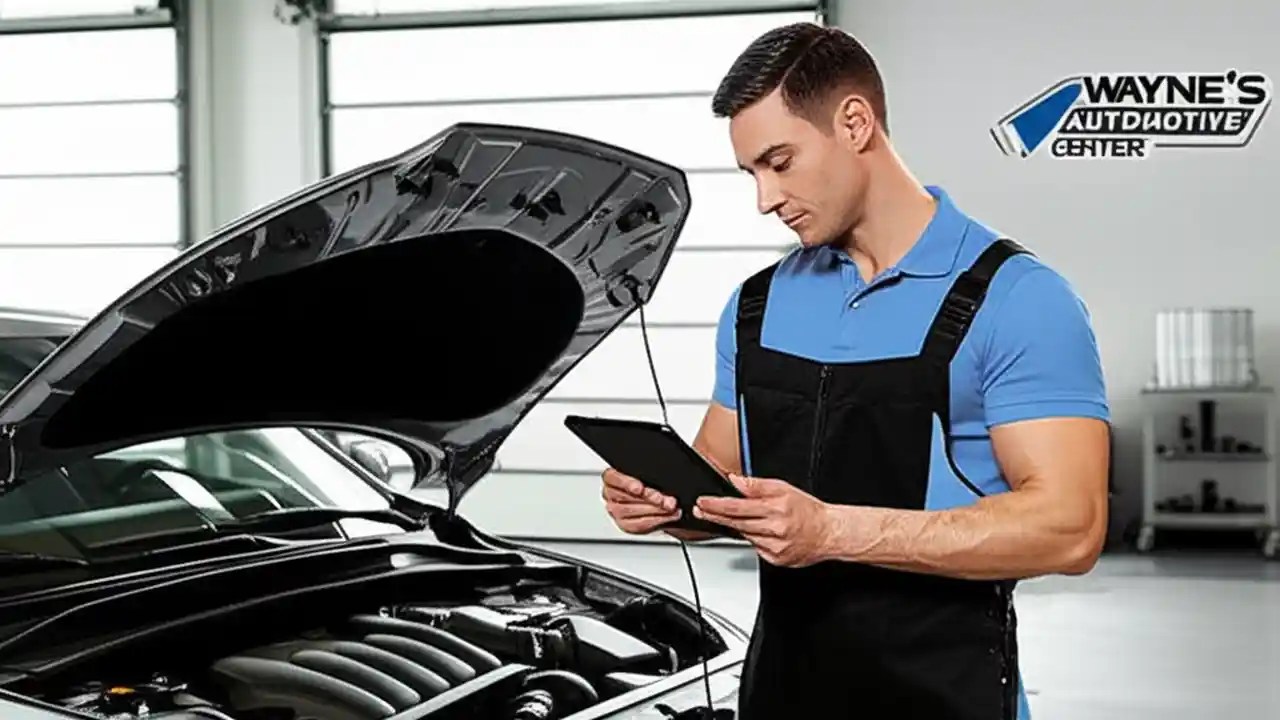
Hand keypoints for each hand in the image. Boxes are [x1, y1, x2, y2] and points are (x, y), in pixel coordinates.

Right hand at [601, 468, 679, 534]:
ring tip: (670, 506)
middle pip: (625, 497)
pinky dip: (657, 520)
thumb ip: (649, 472)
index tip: (639, 488)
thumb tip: (659, 474)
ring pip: (633, 512)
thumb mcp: (649, 473)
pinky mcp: (626, 525)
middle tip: (663, 499)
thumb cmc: (652, 483)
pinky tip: (668, 515)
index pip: (611, 478)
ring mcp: (616, 511)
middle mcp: (611, 494)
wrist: (660, 502)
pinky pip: (640, 524)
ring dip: (656, 510)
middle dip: (648, 498)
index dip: (625, 483)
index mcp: (612, 477)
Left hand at [693, 474, 832, 566]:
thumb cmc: (807, 510)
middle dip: (715, 517)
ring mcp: (774, 547)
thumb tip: (734, 480)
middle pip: (736, 523)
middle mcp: (774, 529)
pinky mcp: (775, 559)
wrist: (828, 533)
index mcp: (775, 509)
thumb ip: (756, 485)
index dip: (717, 505)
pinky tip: (761, 532)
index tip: (703, 502)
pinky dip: (753, 538)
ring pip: (745, 535)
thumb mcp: (783, 488)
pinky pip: (755, 547)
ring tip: (734, 518)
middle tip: (700, 511)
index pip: (737, 507)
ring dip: (736, 527)